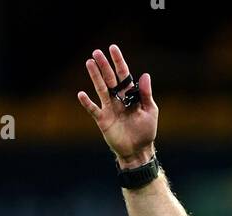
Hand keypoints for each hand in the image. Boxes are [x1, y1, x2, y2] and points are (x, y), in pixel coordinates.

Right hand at [78, 45, 157, 165]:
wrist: (138, 151)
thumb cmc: (146, 132)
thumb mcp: (150, 112)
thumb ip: (146, 94)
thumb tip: (145, 75)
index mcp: (130, 95)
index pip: (123, 74)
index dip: (118, 61)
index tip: (112, 48)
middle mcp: (118, 99)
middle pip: (110, 79)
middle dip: (104, 65)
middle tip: (96, 52)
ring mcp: (109, 108)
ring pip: (101, 89)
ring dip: (95, 76)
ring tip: (89, 62)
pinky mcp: (103, 120)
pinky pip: (93, 109)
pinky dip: (87, 103)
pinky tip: (81, 94)